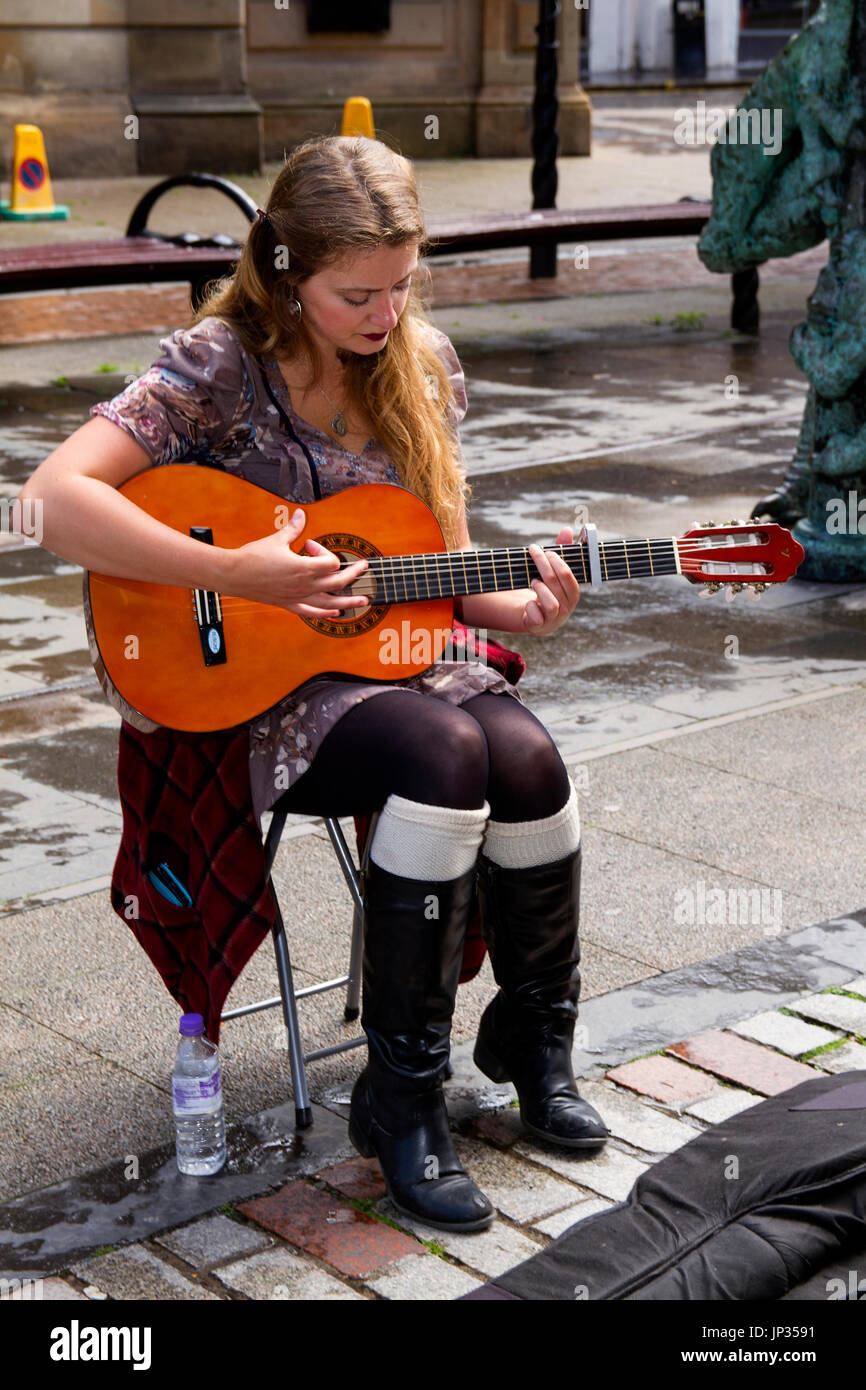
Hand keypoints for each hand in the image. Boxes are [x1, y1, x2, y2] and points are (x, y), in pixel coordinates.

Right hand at [225, 507, 368, 617]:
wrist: (234, 575)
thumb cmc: (253, 557)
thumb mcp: (276, 539)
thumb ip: (293, 529)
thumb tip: (301, 514)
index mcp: (303, 568)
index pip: (330, 562)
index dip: (324, 550)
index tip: (310, 544)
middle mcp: (304, 585)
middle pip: (338, 582)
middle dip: (354, 574)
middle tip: (364, 568)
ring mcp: (298, 597)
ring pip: (330, 603)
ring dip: (350, 601)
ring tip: (364, 599)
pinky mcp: (289, 605)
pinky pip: (311, 613)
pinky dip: (325, 614)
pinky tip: (335, 613)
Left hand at [523, 526, 579, 634]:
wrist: (536, 619)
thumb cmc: (548, 591)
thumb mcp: (554, 573)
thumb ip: (561, 552)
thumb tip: (566, 529)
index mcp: (573, 593)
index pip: (568, 575)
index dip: (556, 561)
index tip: (546, 551)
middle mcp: (566, 607)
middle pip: (555, 583)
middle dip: (542, 565)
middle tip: (533, 552)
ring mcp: (553, 619)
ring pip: (550, 603)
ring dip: (539, 588)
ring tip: (533, 581)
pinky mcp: (539, 627)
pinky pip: (536, 617)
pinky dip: (531, 608)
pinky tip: (529, 602)